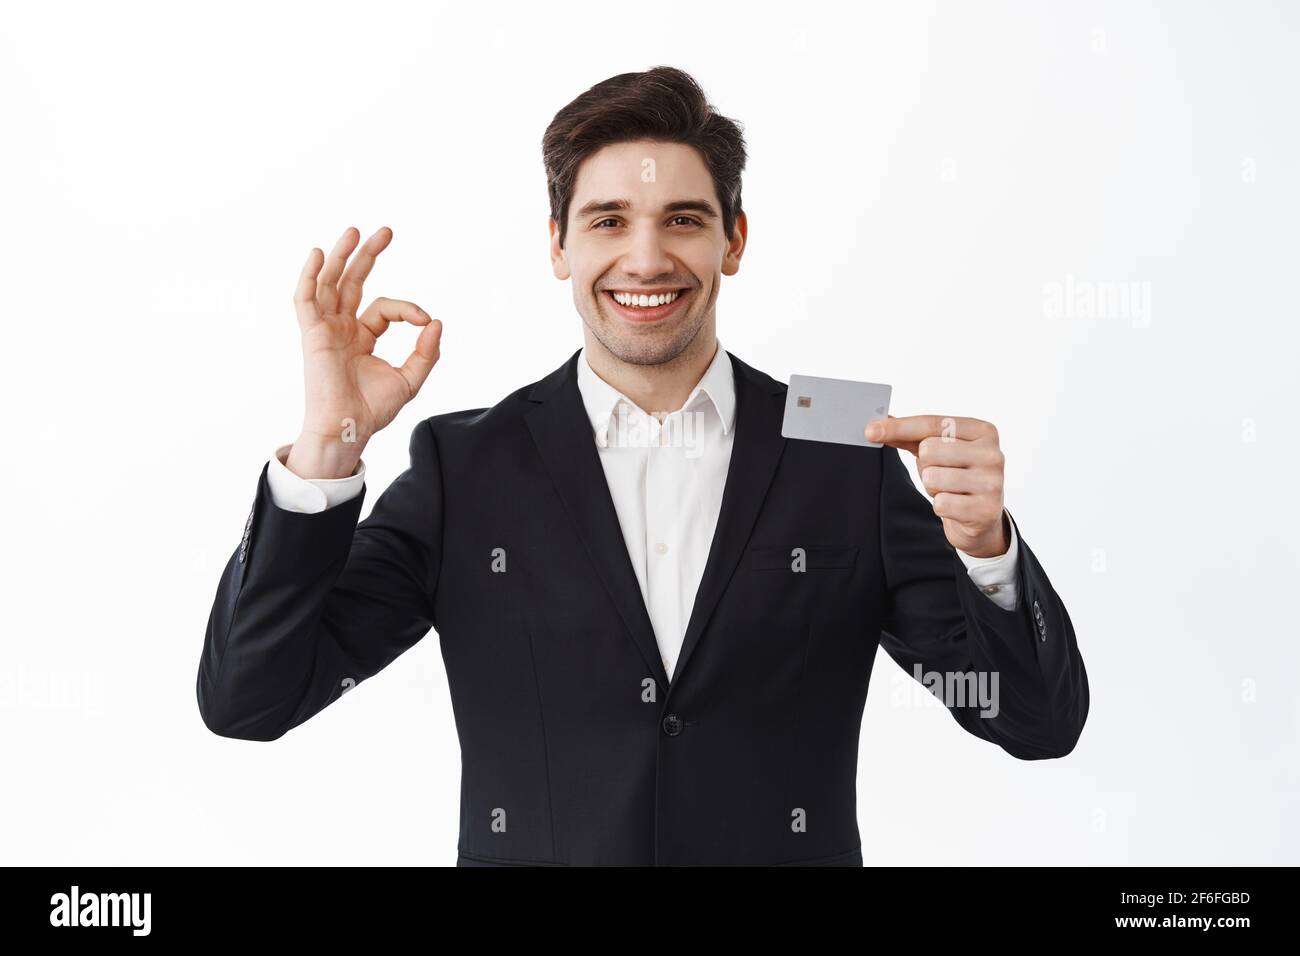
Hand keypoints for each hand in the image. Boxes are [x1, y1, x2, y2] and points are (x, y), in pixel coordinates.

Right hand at [287, 226, 441, 478]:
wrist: (349, 429)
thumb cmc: (373, 410)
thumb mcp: (410, 379)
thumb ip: (426, 352)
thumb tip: (436, 322)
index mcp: (362, 336)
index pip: (384, 307)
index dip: (408, 309)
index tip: (425, 322)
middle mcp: (341, 328)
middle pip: (352, 281)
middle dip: (368, 255)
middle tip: (386, 231)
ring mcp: (325, 329)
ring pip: (330, 283)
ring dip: (341, 256)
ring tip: (355, 231)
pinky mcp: (312, 334)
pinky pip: (305, 300)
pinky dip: (309, 276)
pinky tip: (320, 254)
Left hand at [866, 415, 1008, 557]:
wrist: (981, 517)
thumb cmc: (956, 475)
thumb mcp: (936, 451)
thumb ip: (909, 435)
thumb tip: (875, 426)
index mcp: (983, 431)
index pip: (932, 423)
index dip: (899, 427)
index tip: (870, 431)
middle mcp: (993, 453)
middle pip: (929, 450)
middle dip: (925, 465)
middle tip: (942, 474)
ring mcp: (993, 482)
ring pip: (932, 477)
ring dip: (933, 487)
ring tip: (949, 490)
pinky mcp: (986, 509)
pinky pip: (941, 504)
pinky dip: (941, 506)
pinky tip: (956, 506)